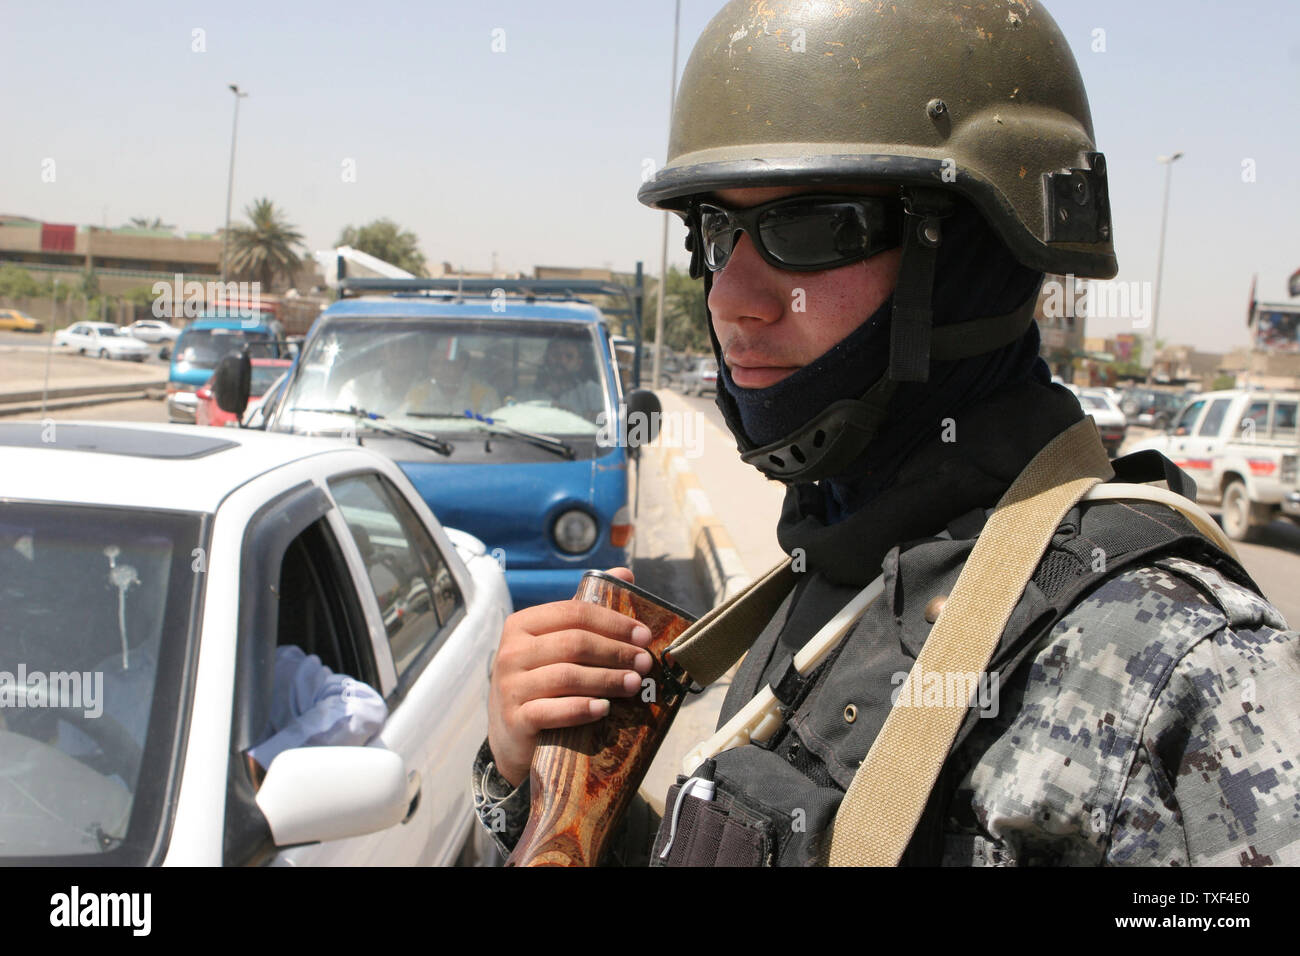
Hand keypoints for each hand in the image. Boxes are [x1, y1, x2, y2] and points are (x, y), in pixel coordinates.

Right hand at [487, 567, 654, 787]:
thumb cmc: (542, 681)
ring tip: (634, 684)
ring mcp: (510, 686)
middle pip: (574, 643)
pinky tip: (604, 709)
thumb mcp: (557, 642)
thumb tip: (625, 573)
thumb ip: (586, 609)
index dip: (614, 622)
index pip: (574, 613)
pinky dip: (581, 709)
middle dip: (616, 652)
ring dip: (607, 680)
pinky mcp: (515, 719)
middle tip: (645, 663)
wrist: (510, 735)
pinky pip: (552, 711)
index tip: (644, 635)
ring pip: (567, 676)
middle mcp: (511, 652)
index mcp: (522, 624)